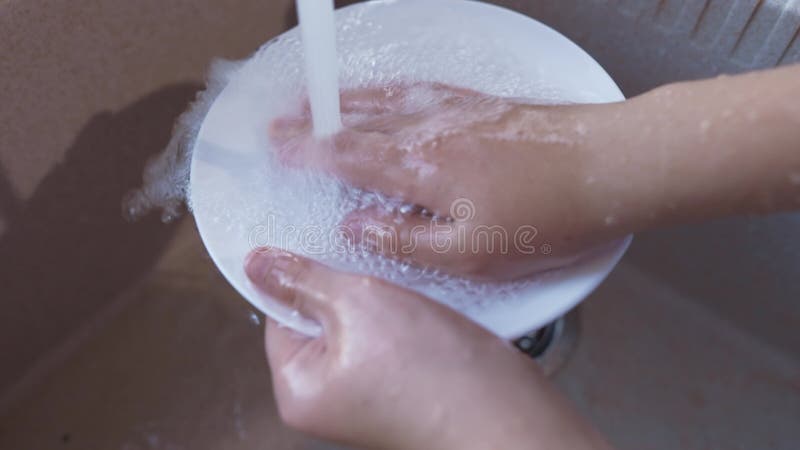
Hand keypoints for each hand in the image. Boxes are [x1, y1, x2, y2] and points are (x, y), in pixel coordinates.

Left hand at [245, 247, 611, 449]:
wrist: (513, 420)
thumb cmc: (437, 377)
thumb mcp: (358, 306)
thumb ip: (305, 281)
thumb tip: (258, 263)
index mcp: (299, 389)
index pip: (279, 313)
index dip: (300, 272)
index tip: (317, 238)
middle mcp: (330, 397)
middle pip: (322, 316)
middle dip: (346, 282)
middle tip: (371, 258)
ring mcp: (370, 393)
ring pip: (364, 321)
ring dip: (381, 294)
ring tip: (404, 283)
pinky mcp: (407, 385)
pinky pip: (394, 336)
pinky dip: (407, 313)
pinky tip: (426, 303)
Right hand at [269, 83, 625, 279]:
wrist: (605, 168)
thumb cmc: (542, 218)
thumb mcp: (470, 254)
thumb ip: (404, 240)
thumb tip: (354, 225)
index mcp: (419, 167)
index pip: (346, 154)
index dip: (307, 150)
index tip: (276, 146)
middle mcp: (428, 129)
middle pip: (357, 120)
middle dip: (313, 121)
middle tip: (279, 121)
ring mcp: (454, 111)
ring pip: (384, 100)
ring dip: (343, 100)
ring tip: (315, 99)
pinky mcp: (479, 104)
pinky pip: (419, 89)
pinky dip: (388, 89)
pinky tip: (383, 92)